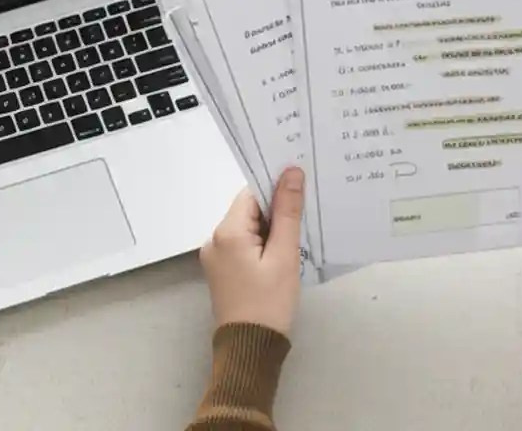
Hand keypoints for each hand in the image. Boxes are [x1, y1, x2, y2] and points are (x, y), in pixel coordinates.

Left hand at [199, 168, 305, 335]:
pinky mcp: (222, 271)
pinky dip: (262, 245)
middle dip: (276, 211)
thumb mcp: (284, 256)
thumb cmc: (269, 302)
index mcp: (226, 232)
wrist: (250, 349)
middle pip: (249, 210)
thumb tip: (292, 172)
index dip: (276, 188)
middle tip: (307, 214)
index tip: (302, 189)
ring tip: (299, 236)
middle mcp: (214, 240)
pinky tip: (283, 254)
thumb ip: (288, 212)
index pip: (252, 194)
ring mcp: (215, 257)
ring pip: (248, 228)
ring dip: (271, 230)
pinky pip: (243, 246)